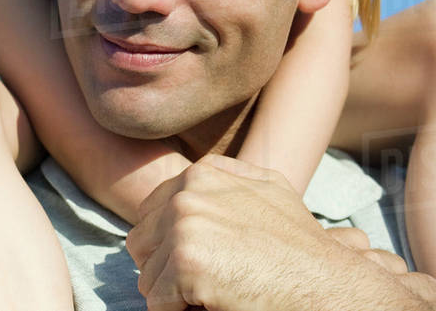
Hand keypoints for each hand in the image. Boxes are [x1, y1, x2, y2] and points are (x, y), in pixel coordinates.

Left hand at [125, 154, 418, 310]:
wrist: (330, 287)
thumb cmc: (301, 248)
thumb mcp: (268, 191)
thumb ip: (226, 180)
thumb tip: (188, 182)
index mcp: (203, 173)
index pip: (151, 212)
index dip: (168, 244)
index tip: (200, 262)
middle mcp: (189, 192)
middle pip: (141, 242)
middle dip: (164, 269)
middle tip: (204, 284)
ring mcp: (186, 225)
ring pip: (146, 275)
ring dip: (173, 294)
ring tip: (215, 293)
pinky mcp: (187, 262)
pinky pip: (158, 302)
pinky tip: (213, 306)